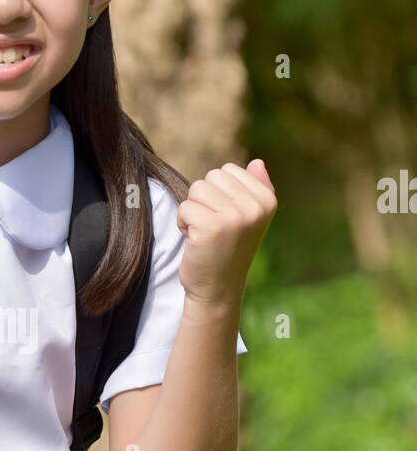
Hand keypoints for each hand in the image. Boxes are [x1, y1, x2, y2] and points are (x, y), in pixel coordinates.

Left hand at [176, 159, 276, 308]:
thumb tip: (257, 161)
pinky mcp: (212, 227)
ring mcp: (235, 217)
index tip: (226, 218)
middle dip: (204, 200)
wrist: (218, 289)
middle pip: (211, 177)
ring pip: (197, 189)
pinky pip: (185, 207)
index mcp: (267, 200)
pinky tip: (195, 241)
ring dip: (193, 211)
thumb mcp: (248, 218)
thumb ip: (253, 189)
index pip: (228, 170)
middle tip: (213, 228)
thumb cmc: (228, 250)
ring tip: (204, 234)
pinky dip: (183, 223)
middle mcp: (255, 207)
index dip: (218, 193)